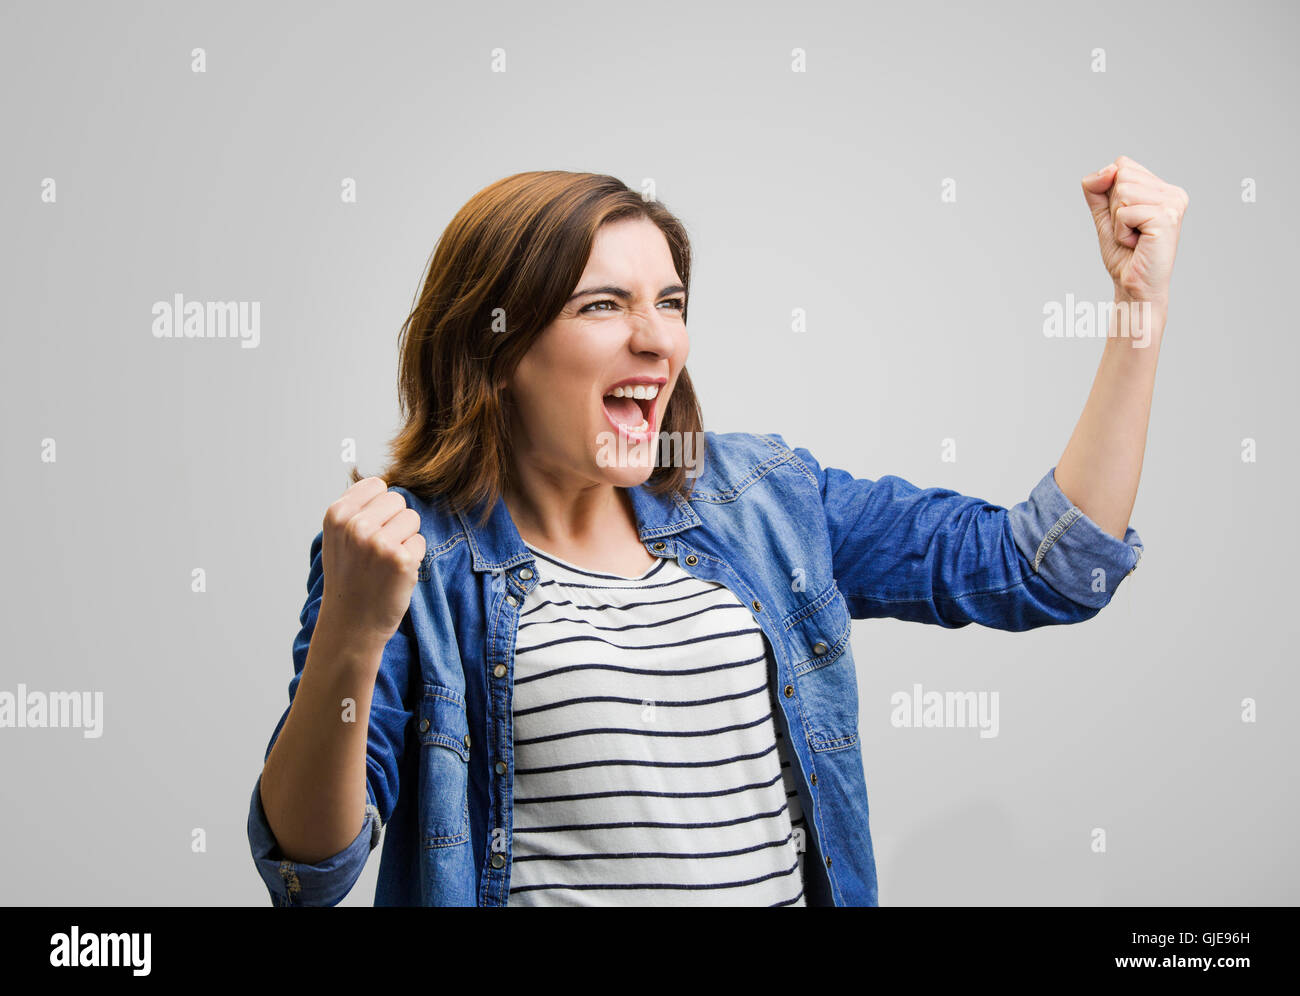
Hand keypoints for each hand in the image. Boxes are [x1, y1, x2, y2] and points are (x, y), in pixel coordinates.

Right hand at [317, 477, 425, 651]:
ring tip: (386, 561)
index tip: (369, 530)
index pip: (378, 485)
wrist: (351, 623)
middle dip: (395, 522)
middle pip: (398, 500)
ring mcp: (379, 542)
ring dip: (406, 539)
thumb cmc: (349, 578)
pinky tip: (395, 574)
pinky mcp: (402, 560)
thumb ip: (357, 508)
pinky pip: (420, 542)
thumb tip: (385, 484)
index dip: (379, 508)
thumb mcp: (338, 537)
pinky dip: (413, 558)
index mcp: (337, 514)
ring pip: (412, 518)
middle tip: (378, 550)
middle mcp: (356, 526)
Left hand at [1081, 156, 1188, 309]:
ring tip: (1133, 237)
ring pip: (1122, 192)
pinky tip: (1136, 243)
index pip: (1122, 165)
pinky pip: (1125, 212)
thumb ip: (1097, 188)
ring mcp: (1172, 203)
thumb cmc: (1124, 255)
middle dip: (1113, 207)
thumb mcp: (1104, 215)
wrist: (1134, 286)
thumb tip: (1108, 169)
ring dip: (1117, 221)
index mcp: (1162, 188)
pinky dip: (1121, 231)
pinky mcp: (1166, 217)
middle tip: (1129, 230)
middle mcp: (1172, 192)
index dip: (1110, 193)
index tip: (1124, 219)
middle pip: (1121, 175)